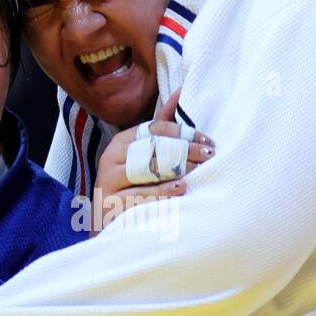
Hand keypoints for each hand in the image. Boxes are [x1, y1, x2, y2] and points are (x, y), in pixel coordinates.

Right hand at [92, 89, 214, 231]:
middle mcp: (111, 159)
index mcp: (121, 142)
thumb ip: (160, 126)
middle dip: (185, 150)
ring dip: (178, 170)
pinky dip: (163, 192)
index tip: (207, 142)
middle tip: (209, 155)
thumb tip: (180, 92)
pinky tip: (182, 189)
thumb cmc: (130, 185)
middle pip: (153, 148)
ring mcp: (108, 182)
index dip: (183, 133)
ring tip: (199, 171)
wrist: (106, 224)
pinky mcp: (111, 205)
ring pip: (147, 171)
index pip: (154, 129)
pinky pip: (141, 195)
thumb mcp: (141, 154)